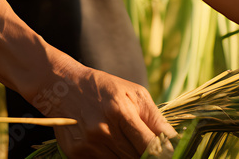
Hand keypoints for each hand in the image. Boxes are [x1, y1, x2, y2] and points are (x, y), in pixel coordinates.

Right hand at [31, 56, 175, 157]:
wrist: (64, 87)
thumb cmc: (105, 88)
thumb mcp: (134, 93)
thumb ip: (155, 118)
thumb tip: (174, 140)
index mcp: (121, 112)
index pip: (149, 145)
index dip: (162, 153)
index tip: (170, 154)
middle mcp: (103, 131)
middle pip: (136, 158)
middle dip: (147, 156)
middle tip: (149, 148)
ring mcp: (89, 145)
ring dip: (129, 157)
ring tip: (127, 142)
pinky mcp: (76, 154)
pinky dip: (112, 158)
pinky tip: (111, 146)